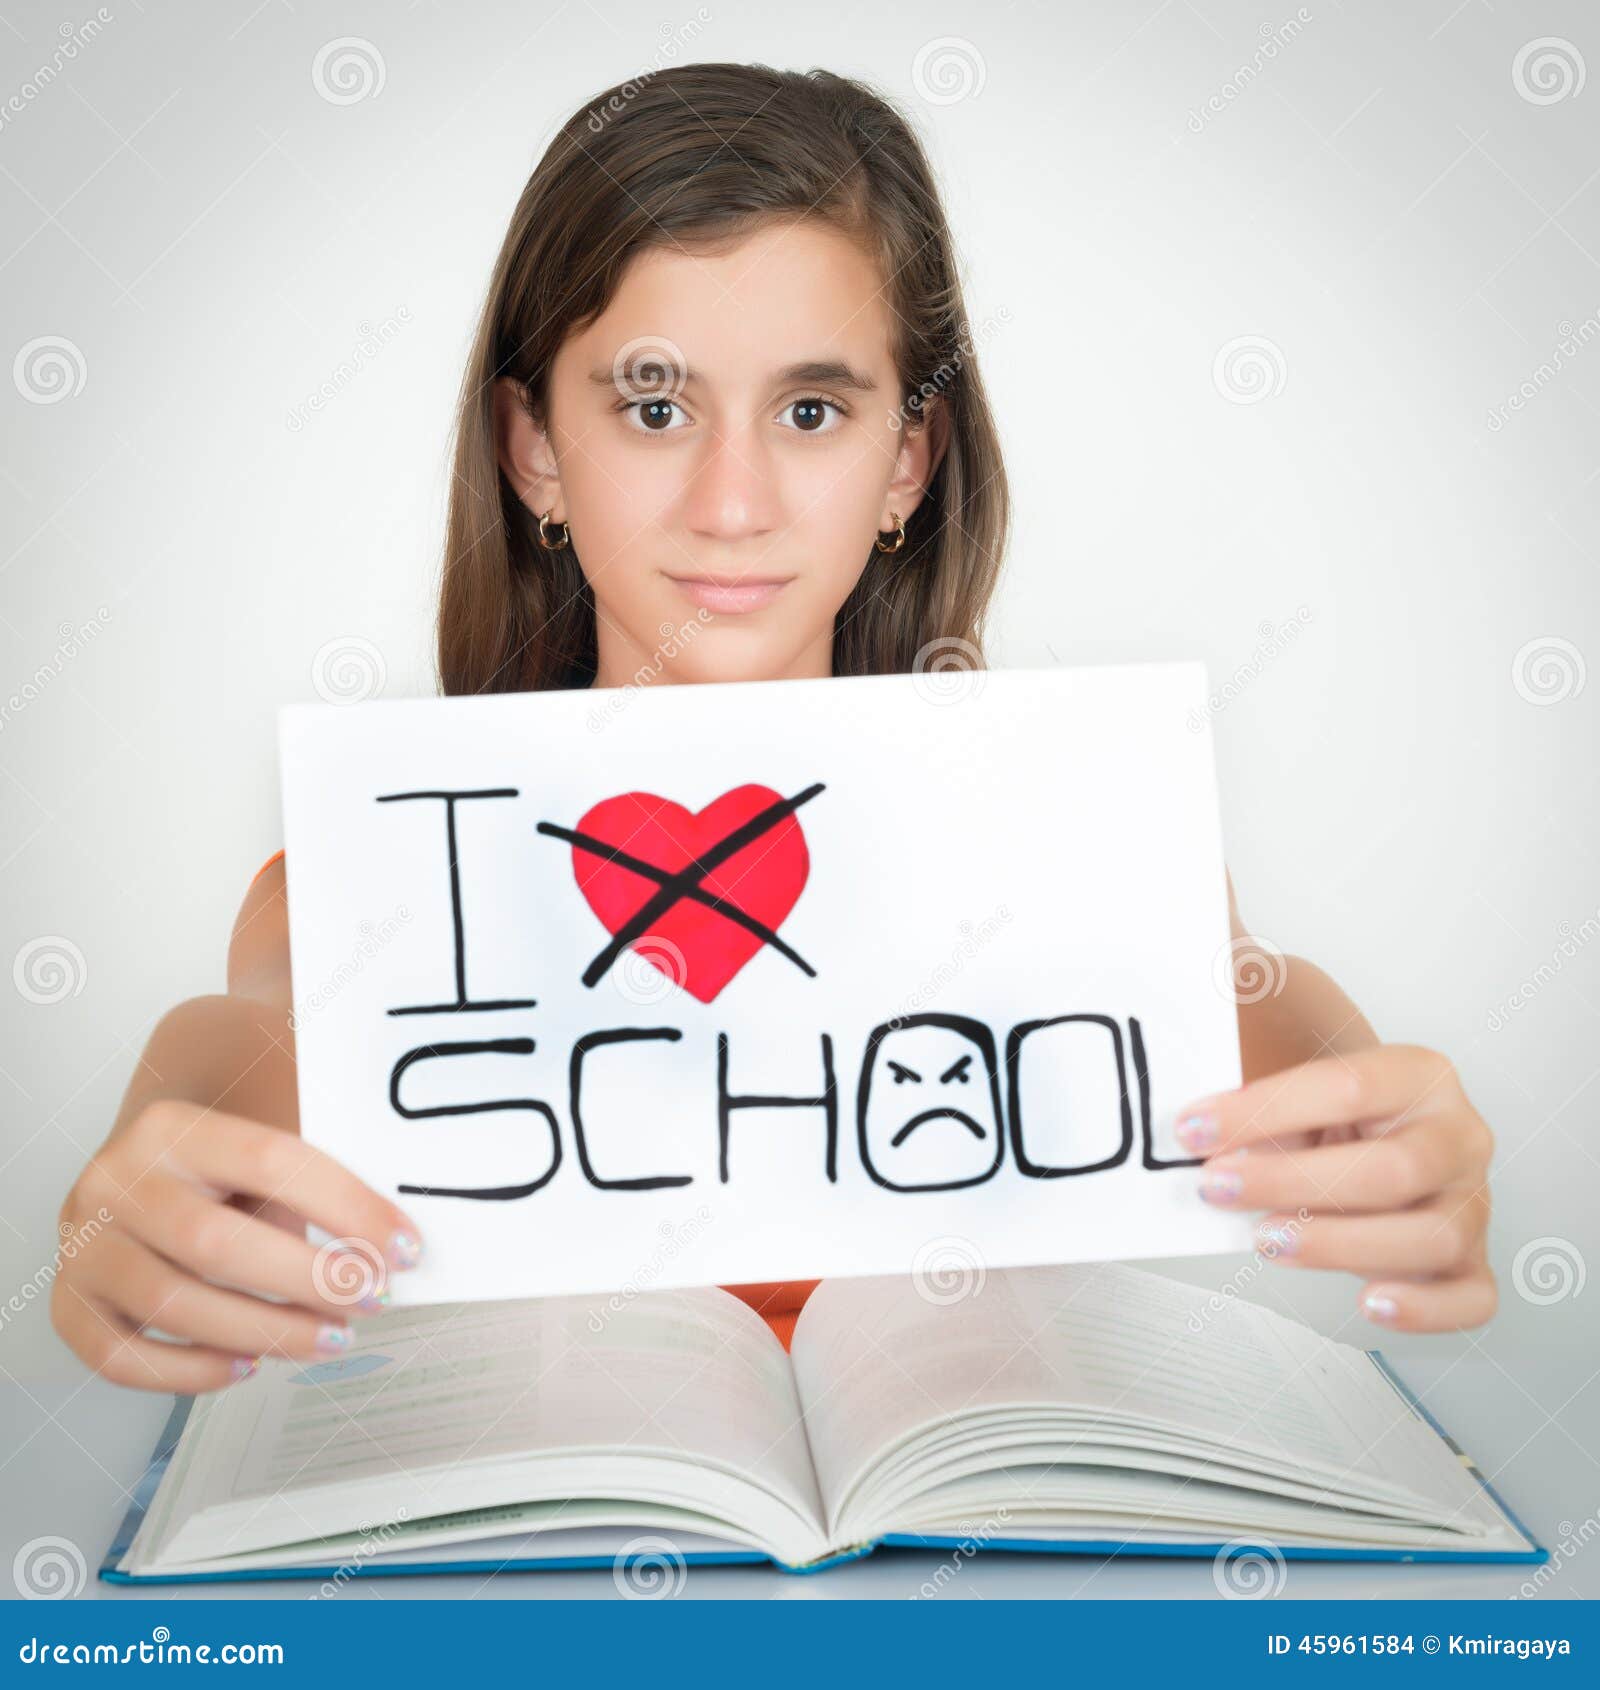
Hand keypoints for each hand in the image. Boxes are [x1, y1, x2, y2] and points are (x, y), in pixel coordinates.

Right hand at [52, 1099, 424, 1391]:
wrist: (139, 1164)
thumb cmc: (221, 1163)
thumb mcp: (264, 1138)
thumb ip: (317, 1170)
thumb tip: (396, 1237)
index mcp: (173, 1127)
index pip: (272, 1160)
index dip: (347, 1207)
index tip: (405, 1248)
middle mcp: (116, 1181)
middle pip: (217, 1243)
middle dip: (309, 1280)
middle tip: (371, 1300)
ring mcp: (83, 1245)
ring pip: (174, 1306)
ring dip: (266, 1333)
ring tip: (331, 1337)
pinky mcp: (69, 1304)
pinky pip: (122, 1357)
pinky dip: (190, 1373)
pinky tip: (250, 1365)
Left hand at [1174, 1044, 1495, 1331]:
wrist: (1377, 1133)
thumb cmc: (1329, 1113)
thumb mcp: (1296, 1083)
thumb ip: (1255, 1095)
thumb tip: (1193, 1125)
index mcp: (1419, 1074)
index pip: (1348, 1086)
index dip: (1264, 1109)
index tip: (1193, 1130)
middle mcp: (1458, 1137)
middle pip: (1393, 1169)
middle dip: (1292, 1182)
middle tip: (1217, 1187)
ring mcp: (1472, 1203)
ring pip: (1430, 1236)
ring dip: (1338, 1245)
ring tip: (1264, 1240)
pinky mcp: (1471, 1263)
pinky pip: (1471, 1298)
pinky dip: (1425, 1309)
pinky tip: (1368, 1303)